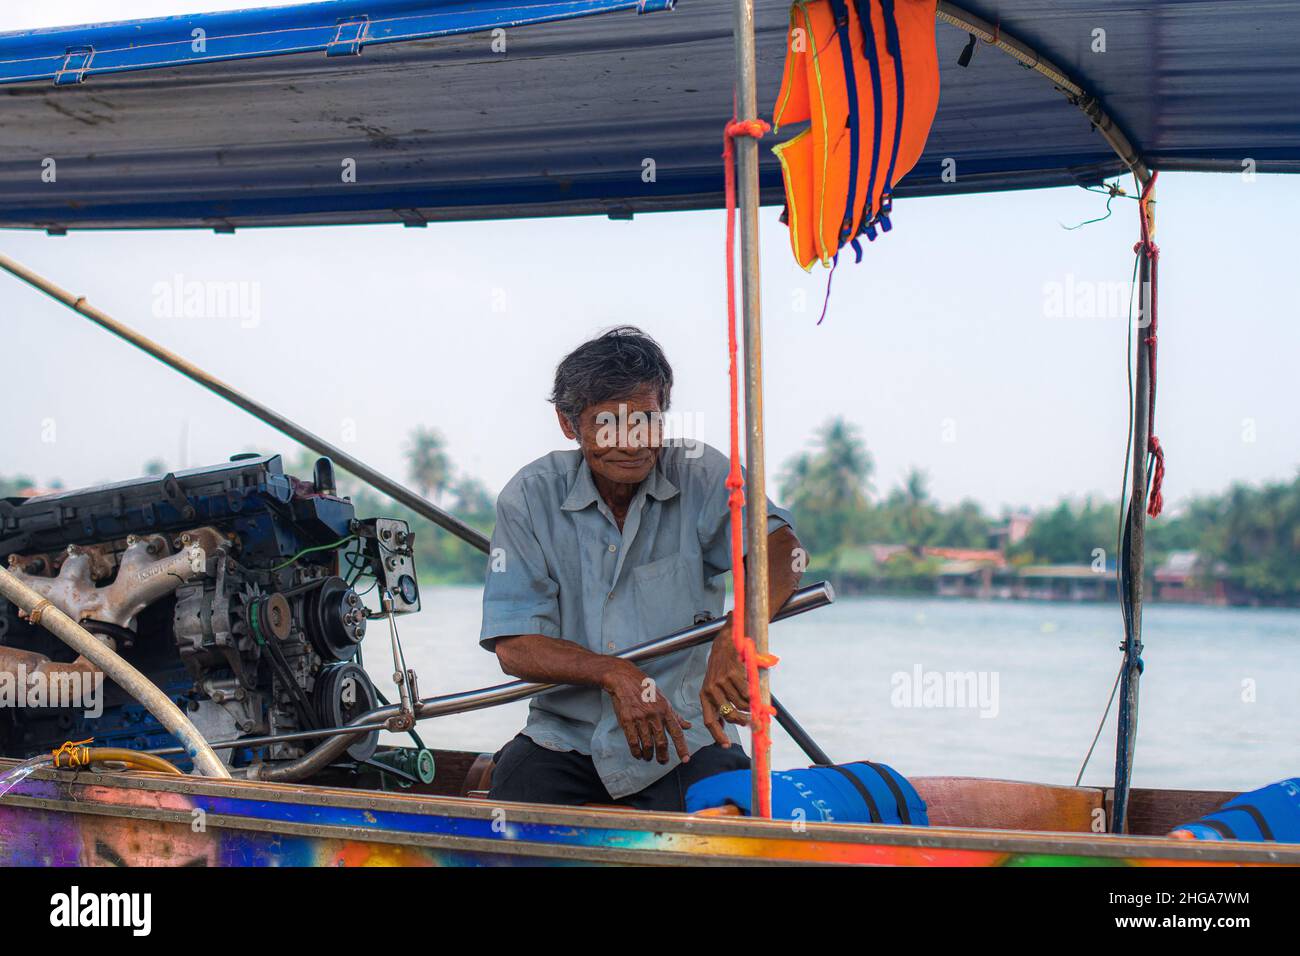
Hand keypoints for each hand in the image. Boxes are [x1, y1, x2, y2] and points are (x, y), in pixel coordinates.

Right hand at [601, 659, 691, 763]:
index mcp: (665, 710)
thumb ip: (675, 716)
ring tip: (649, 758)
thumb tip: (688, 726)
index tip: (685, 759)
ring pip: (647, 744)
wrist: (625, 680)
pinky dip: (636, 751)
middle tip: (663, 761)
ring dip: (649, 755)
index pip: (676, 732)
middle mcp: (655, 715)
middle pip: (661, 742)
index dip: (681, 747)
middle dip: (663, 756)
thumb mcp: (664, 700)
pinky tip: (638, 754)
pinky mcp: (627, 720)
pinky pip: (633, 741)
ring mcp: (640, 718)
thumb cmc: (646, 690)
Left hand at [700, 615, 750, 746]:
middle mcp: (710, 689)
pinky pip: (747, 692)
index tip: (726, 745)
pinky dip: (754, 695)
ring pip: (740, 704)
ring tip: (758, 707)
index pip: (709, 720)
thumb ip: (720, 703)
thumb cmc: (723, 667)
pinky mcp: (732, 673)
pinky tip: (757, 693)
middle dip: (744, 722)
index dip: (717, 734)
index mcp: (704, 695)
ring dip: (752, 707)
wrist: (726, 642)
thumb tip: (727, 724)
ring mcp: (721, 681)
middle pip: (729, 715)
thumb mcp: (715, 686)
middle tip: (756, 725)